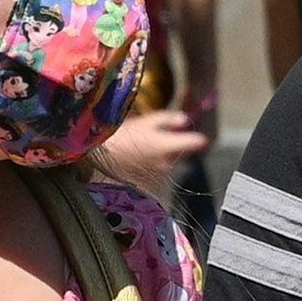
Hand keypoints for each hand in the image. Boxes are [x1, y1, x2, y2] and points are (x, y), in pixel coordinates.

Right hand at [91, 99, 209, 195]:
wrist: (100, 154)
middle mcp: (166, 163)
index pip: (195, 143)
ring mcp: (157, 174)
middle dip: (174, 145)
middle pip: (180, 153)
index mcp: (168, 146)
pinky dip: (152, 162)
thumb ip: (168, 120)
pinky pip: (156, 169)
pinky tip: (139, 155)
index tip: (201, 136)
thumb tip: (185, 120)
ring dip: (163, 154)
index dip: (198, 138)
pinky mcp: (148, 180)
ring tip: (144, 144)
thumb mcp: (146, 121)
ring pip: (168, 161)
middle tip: (159, 135)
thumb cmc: (122, 134)